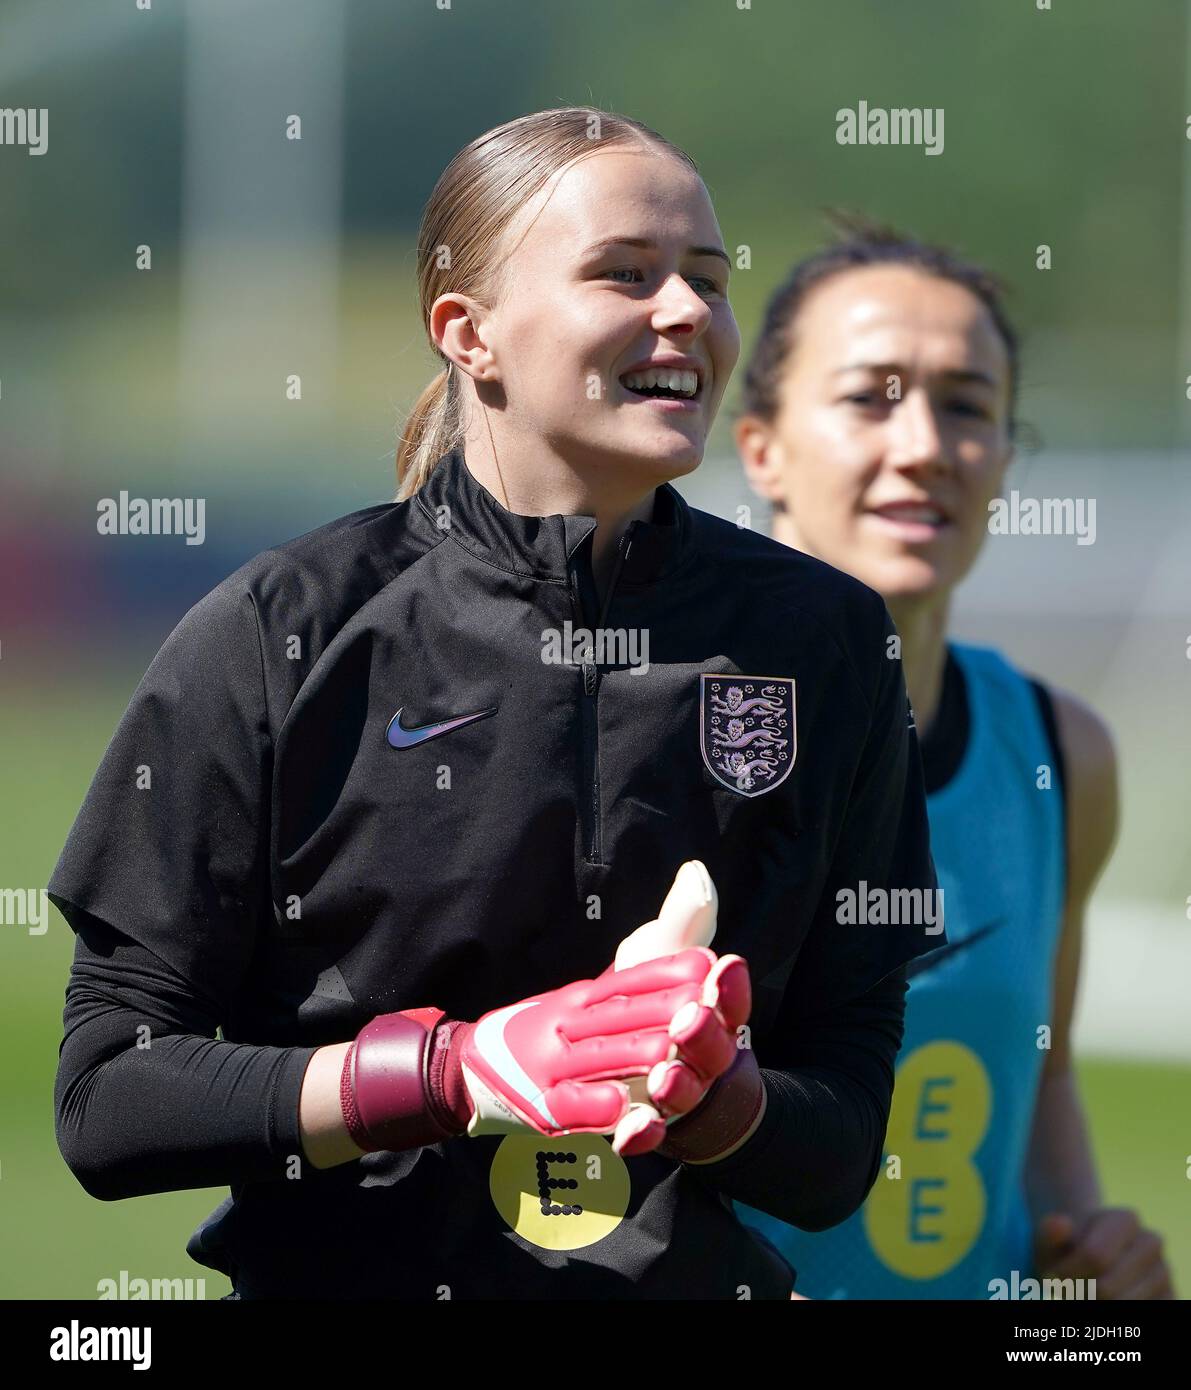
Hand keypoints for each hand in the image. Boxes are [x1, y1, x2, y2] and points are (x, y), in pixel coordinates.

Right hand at [457, 945, 737, 1155]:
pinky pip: (568, 1106)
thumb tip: (683, 931)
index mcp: (582, 996)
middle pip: (617, 1013)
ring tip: (669, 1052)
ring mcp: (550, 1064)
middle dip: (661, 1009)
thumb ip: (631, 982)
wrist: (473, 1066)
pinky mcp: (541, 1107)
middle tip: (703, 1005)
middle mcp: (565, 1022)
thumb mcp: (585, 1000)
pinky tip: (619, 1105)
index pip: (627, 979)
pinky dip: (593, 1106)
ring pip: (596, 1055)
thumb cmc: (549, 1033)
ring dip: (632, 1054)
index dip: (665, 972)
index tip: (705, 964)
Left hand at [609, 860, 757, 1160]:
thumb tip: (695, 872)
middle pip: (711, 1051)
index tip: (727, 965)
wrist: (607, 1059)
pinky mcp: (641, 1126)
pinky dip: (639, 1136)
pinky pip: (644, 1137)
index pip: (731, 1002)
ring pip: (684, 1097)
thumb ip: (682, 920)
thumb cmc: (649, 998)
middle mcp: (701, 1061)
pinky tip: (630, 1130)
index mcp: (712, 1017)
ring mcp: (675, 1099)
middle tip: (690, 1018)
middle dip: (703, 1036)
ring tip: (665, 1077)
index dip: (732, 987)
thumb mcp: (661, 956)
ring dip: (677, 1089)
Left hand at [1034, 1210, 1174, 1298]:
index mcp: (1125, 1218)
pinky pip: (1138, 1314)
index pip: (1094, 1256)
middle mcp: (1151, 1242)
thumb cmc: (1067, 1249)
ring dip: (1095, 1304)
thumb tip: (1059, 1224)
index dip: (1066, 1273)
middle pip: (1107, 1289)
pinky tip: (1106, 1298)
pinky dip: (1116, 1311)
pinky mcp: (1169, 1297)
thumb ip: (1050, 1232)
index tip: (1052, 1274)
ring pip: (1123, 1306)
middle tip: (1069, 1287)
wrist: (1088, 1258)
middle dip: (1080, 1293)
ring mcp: (1164, 1271)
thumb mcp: (1050, 1239)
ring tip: (1086, 1291)